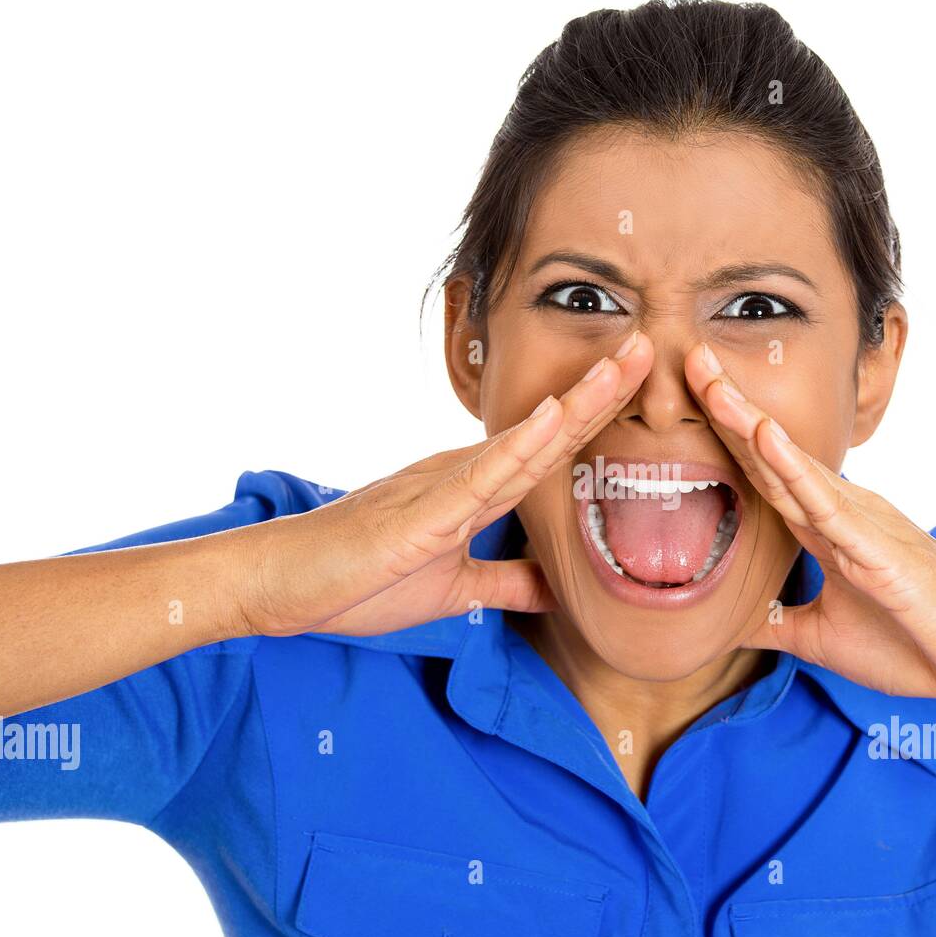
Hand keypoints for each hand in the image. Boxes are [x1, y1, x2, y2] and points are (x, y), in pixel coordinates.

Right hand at [232, 334, 653, 637]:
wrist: (284, 584)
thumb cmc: (360, 581)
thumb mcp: (455, 592)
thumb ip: (507, 583)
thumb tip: (555, 588)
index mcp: (475, 489)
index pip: (551, 450)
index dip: (597, 416)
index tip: (640, 386)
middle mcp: (466, 474)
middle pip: (550, 429)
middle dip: (605, 390)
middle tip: (652, 344)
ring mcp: (446, 486)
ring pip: (526, 440)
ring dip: (580, 402)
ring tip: (625, 362)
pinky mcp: (423, 511)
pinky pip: (481, 477)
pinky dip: (520, 447)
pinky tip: (555, 419)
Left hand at [683, 343, 935, 707]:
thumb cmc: (914, 645)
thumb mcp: (821, 637)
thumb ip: (776, 622)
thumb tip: (728, 625)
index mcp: (826, 528)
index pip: (763, 475)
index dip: (725, 436)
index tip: (685, 399)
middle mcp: (840, 512)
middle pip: (770, 454)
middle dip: (727, 408)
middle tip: (688, 357)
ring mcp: (859, 524)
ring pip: (791, 465)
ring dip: (747, 422)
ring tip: (709, 380)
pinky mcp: (877, 549)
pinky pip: (828, 503)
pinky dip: (793, 467)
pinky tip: (763, 435)